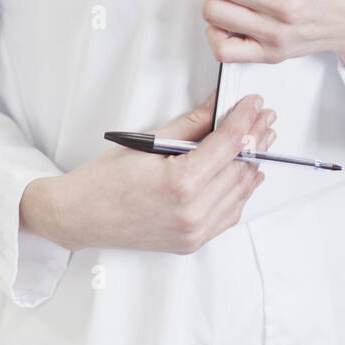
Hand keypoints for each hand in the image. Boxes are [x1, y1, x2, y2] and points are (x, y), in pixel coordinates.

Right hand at [20, 92, 276, 254]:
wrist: (79, 217)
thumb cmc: (104, 180)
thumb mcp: (148, 142)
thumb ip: (191, 124)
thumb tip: (218, 105)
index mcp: (181, 184)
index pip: (228, 144)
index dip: (245, 119)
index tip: (254, 102)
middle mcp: (193, 213)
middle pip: (239, 168)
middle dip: (255, 138)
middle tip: (265, 117)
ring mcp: (194, 232)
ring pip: (239, 193)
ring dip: (252, 164)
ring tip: (261, 139)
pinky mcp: (192, 242)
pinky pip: (228, 214)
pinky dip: (240, 191)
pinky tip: (247, 173)